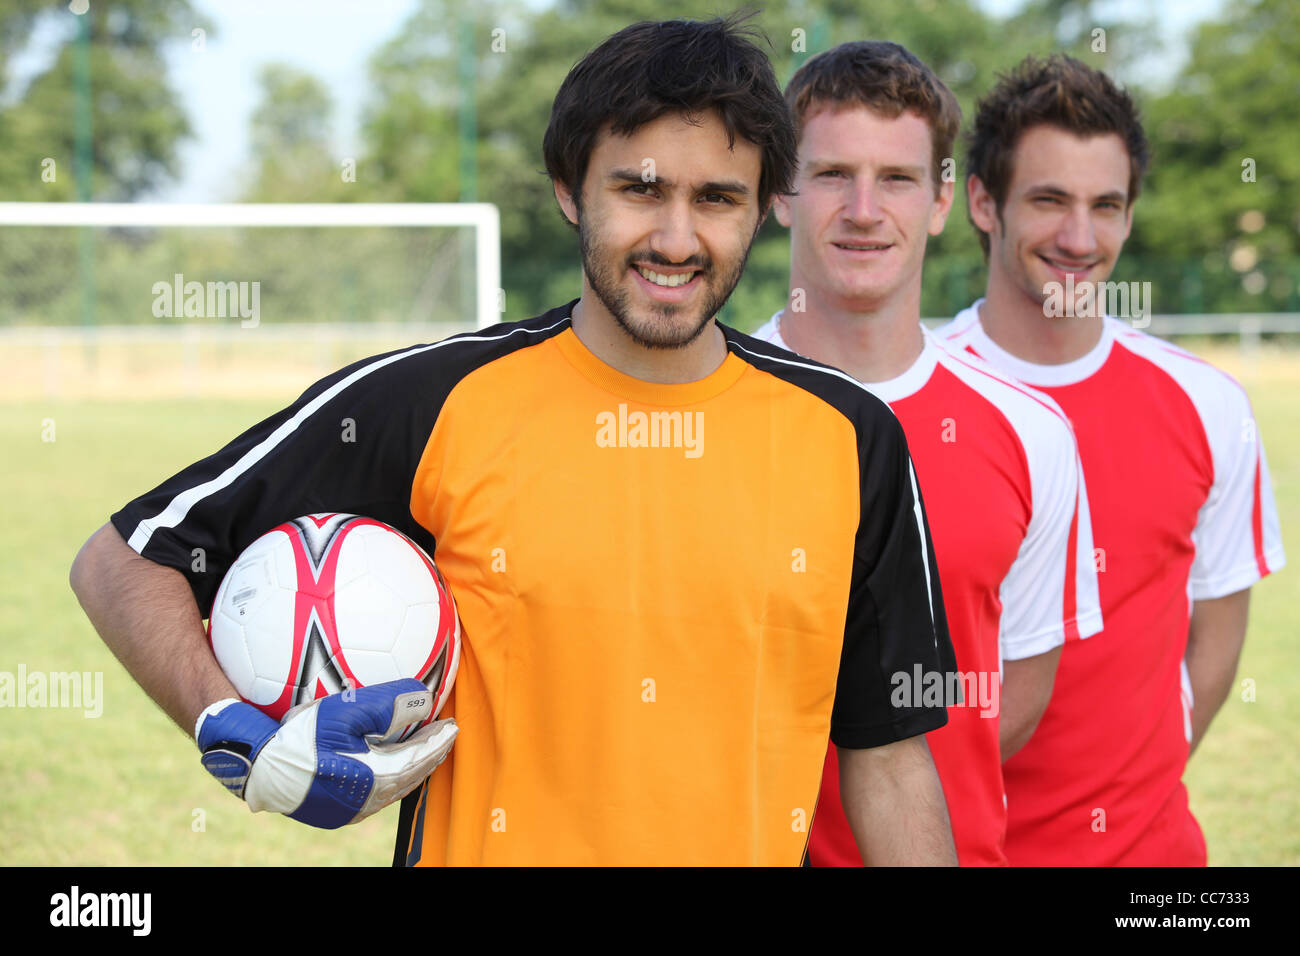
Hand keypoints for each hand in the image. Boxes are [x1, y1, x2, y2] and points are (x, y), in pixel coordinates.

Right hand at [195, 678, 457, 828]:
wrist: (253, 767)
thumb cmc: (297, 737)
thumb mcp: (343, 710)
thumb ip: (386, 703)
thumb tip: (424, 696)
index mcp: (374, 780)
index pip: (418, 759)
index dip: (438, 741)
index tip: (453, 725)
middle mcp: (366, 801)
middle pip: (410, 776)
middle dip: (429, 755)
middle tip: (443, 735)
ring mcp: (348, 809)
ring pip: (392, 785)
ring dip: (410, 764)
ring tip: (420, 745)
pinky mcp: (332, 809)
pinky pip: (372, 789)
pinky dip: (388, 771)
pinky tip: (383, 757)